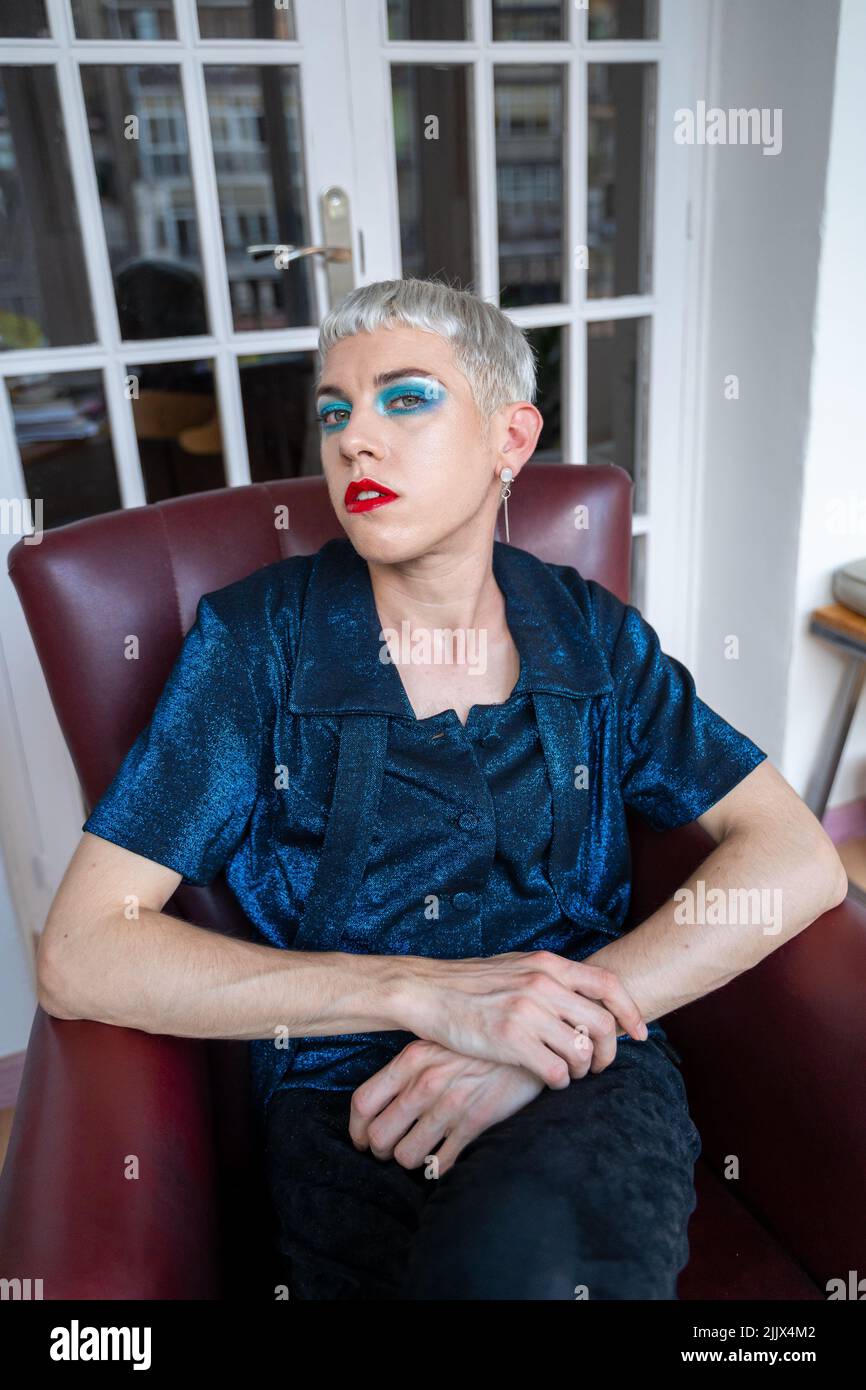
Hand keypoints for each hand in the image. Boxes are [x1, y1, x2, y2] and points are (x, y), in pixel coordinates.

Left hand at [349, 1038, 545, 1174]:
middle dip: (382, 1151)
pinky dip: (440, 1168)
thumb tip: (389, 1096)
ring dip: (412, 1160)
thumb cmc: (481, 1044)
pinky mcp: (475, 1123)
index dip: (358, 1129)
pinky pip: (442, 1164)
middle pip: (379, 1135)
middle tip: (394, 1150)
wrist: (529, 1042)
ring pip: (407, 1155)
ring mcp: (449, 1105)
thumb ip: (413, 1067)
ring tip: (423, 1154)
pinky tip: (447, 1158)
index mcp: (411, 1059)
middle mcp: (425, 1083)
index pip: (363, 1102)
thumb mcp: (441, 1042)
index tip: (364, 1139)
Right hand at [394, 949, 647, 1089]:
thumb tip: (586, 997)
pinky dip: (560, 1081)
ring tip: (570, 1072)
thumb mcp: (516, 966)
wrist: (428, 991)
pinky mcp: (511, 1041)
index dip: (631, 1011)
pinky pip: (556, 1071)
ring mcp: (527, 1012)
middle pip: (603, 1023)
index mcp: (548, 964)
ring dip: (583, 1070)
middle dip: (609, 1051)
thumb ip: (551, 977)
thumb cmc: (470, 983)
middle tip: (599, 1065)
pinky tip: (548, 1079)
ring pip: (582, 1051)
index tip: (640, 1034)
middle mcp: (543, 984)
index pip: (608, 984)